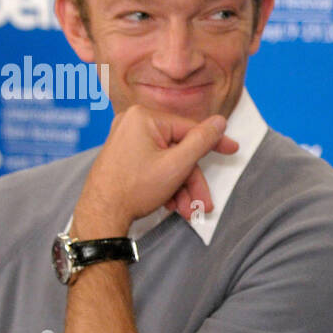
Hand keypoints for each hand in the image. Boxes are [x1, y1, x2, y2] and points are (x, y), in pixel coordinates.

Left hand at [74, 106, 239, 237]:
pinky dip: (165, 185)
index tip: (233, 150)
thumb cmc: (133, 189)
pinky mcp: (124, 155)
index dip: (214, 143)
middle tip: (203, 204)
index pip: (189, 129)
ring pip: (167, 161)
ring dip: (181, 188)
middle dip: (192, 181)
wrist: (100, 215)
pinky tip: (170, 204)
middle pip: (178, 150)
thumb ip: (201, 141)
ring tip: (186, 211)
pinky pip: (154, 164)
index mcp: (144, 117)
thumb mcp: (176, 165)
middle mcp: (132, 123)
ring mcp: (126, 139)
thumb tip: (220, 121)